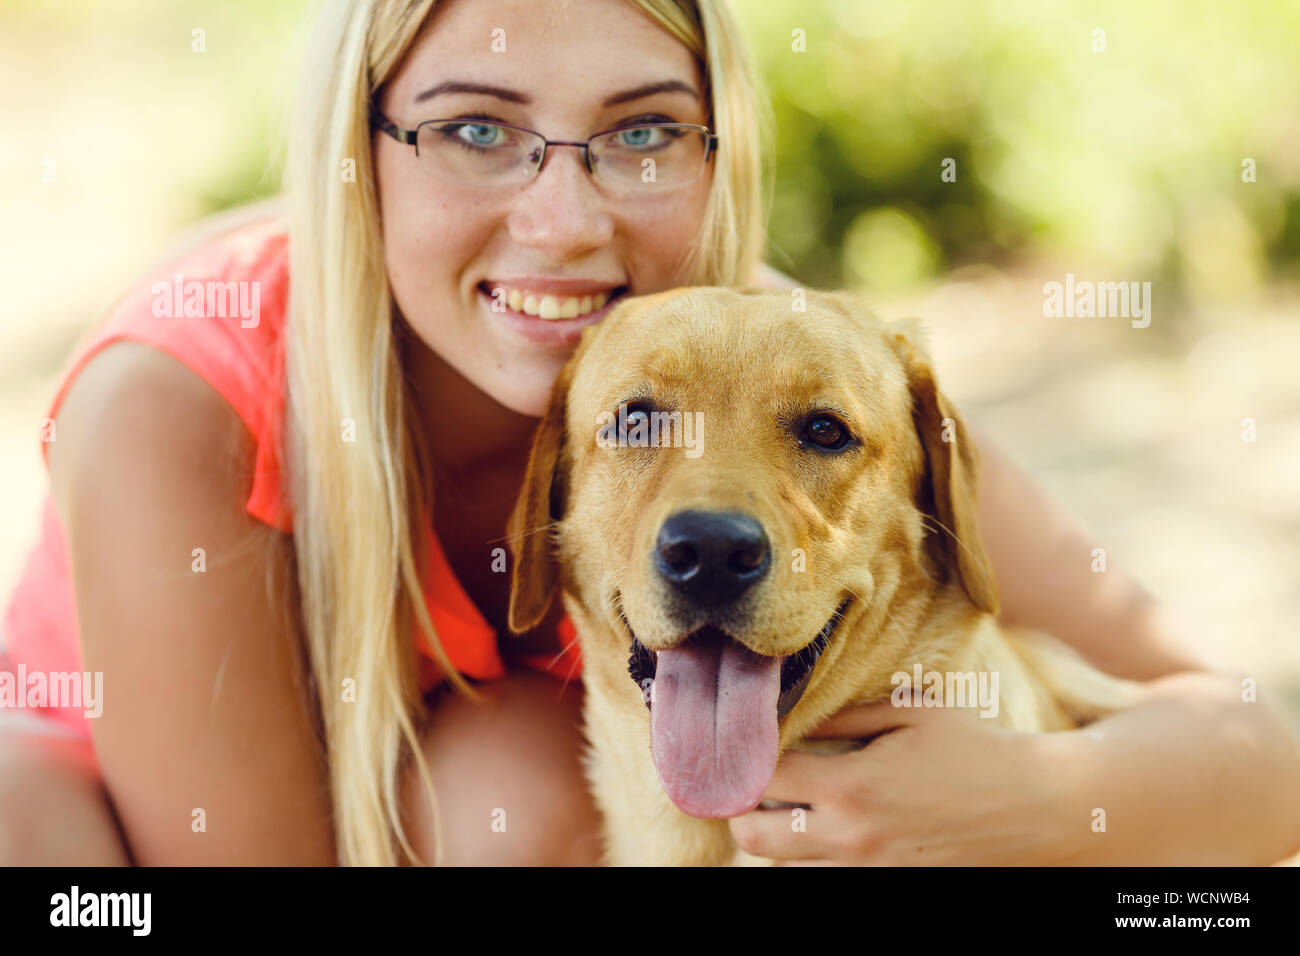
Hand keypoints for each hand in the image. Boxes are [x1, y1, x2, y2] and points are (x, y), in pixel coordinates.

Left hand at [728, 697, 1073, 864]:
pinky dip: (812, 859)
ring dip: (779, 836)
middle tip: (766, 782)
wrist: (1034, 808)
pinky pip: (823, 881)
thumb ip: (841, 717)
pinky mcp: (883, 888)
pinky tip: (829, 831)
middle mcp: (850, 838)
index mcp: (852, 787)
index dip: (748, 758)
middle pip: (753, 837)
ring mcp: (865, 872)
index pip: (762, 779)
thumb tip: (787, 714)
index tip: (754, 742)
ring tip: (799, 806)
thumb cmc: (973, 750)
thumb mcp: (907, 714)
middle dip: (747, 807)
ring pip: (783, 867)